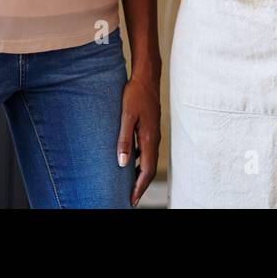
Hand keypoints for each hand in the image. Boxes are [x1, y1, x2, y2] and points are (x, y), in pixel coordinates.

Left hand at [116, 72, 160, 206]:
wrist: (147, 77)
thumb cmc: (135, 94)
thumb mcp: (126, 116)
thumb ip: (124, 139)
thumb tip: (122, 162)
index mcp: (149, 138)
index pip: (146, 170)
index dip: (139, 187)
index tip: (132, 200)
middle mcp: (154, 138)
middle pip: (149, 168)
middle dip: (141, 185)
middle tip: (130, 198)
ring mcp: (154, 134)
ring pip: (149, 160)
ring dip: (140, 174)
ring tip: (130, 184)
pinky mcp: (151, 128)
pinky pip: (147, 151)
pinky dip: (140, 161)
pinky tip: (131, 162)